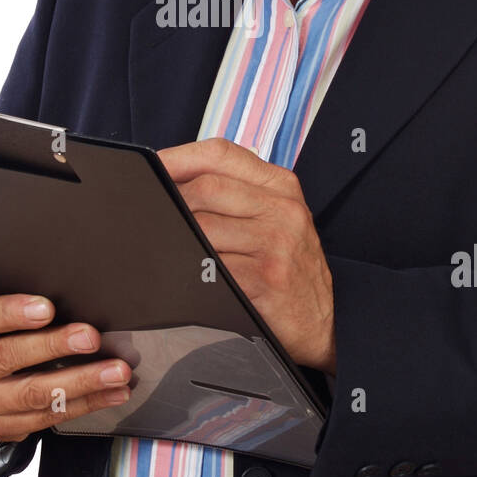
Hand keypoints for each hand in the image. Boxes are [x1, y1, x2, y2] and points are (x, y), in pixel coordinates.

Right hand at [0, 295, 131, 441]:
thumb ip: (8, 308)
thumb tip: (67, 294)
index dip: (11, 312)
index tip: (47, 307)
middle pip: (8, 357)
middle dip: (55, 346)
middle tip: (92, 338)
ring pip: (33, 395)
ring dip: (82, 382)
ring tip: (116, 372)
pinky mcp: (0, 428)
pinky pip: (47, 417)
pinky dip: (85, 404)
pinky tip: (112, 393)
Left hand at [157, 137, 335, 373]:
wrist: (324, 323)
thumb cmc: (289, 268)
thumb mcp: (274, 219)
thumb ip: (234, 194)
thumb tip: (172, 181)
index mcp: (281, 186)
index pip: (221, 153)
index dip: (179, 157)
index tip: (154, 167)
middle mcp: (283, 209)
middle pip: (206, 187)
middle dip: (171, 202)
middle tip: (152, 217)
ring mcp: (277, 243)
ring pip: (202, 227)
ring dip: (176, 239)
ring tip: (167, 248)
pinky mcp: (266, 278)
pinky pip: (210, 266)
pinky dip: (188, 270)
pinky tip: (184, 274)